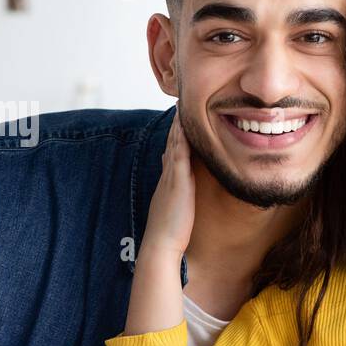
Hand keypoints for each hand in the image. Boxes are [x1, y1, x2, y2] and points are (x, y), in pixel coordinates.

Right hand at [142, 112, 196, 261]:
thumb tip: (175, 176)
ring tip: (182, 104)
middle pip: (172, 142)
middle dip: (176, 123)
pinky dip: (181, 139)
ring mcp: (171, 177)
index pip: (172, 151)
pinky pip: (179, 155)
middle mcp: (168, 175)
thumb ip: (173, 189)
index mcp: (168, 180)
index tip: (180, 118)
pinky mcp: (177, 182)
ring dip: (178, 124)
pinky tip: (184, 125)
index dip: (176, 134)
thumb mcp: (172, 205)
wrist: (161, 245)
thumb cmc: (170, 231)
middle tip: (180, 101)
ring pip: (174, 144)